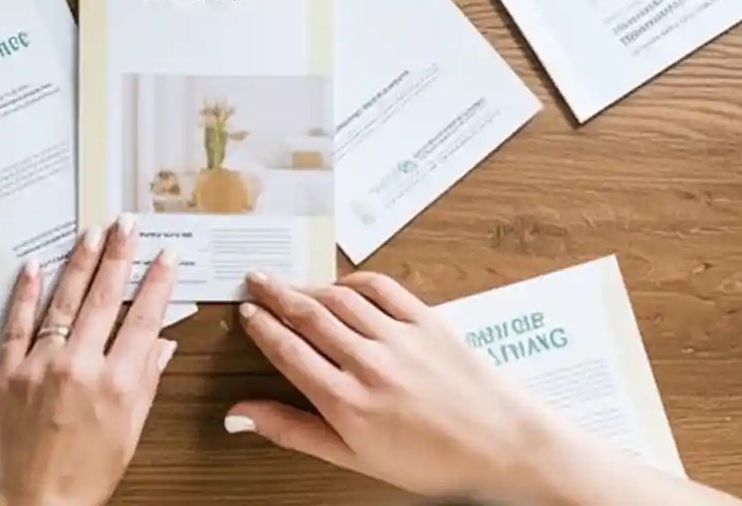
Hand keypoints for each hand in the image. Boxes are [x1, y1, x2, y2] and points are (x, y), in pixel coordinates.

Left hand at [0, 216, 178, 505]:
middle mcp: (80, 366)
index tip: (165, 256)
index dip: (157, 282)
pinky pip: (16, 323)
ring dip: (79, 262)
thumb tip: (161, 344)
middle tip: (126, 225)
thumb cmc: (82, 480)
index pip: (144, 317)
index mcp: (118, 383)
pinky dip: (25, 292)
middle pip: (105, 297)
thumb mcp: (129, 434)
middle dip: (119, 255)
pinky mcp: (6, 373)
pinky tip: (34, 267)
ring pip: (64, 301)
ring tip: (91, 234)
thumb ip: (145, 382)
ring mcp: (40, 365)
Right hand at [227, 270, 566, 502]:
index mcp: (346, 402)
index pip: (288, 350)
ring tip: (290, 282)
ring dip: (308, 286)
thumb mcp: (353, 457)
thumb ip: (292, 430)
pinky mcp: (427, 321)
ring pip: (339, 298)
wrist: (500, 446)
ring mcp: (399, 338)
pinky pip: (381, 288)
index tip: (247, 312)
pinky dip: (354, 281)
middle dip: (275, 294)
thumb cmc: (430, 460)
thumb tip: (241, 414)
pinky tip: (342, 285)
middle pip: (307, 315)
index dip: (261, 326)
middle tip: (254, 280)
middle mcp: (368, 364)